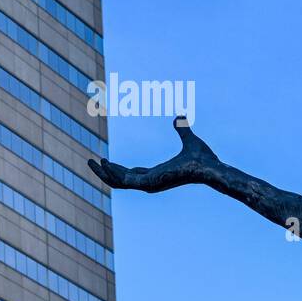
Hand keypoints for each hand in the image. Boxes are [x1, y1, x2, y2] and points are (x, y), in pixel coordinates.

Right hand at [88, 117, 218, 192]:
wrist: (211, 167)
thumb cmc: (204, 158)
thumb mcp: (189, 139)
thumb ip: (182, 129)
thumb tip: (180, 116)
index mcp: (157, 175)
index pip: (132, 175)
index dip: (117, 168)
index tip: (106, 160)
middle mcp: (151, 182)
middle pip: (120, 180)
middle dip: (104, 171)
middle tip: (91, 161)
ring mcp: (149, 184)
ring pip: (118, 182)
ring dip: (103, 172)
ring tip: (91, 161)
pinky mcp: (149, 183)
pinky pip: (124, 180)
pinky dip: (112, 172)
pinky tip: (103, 162)